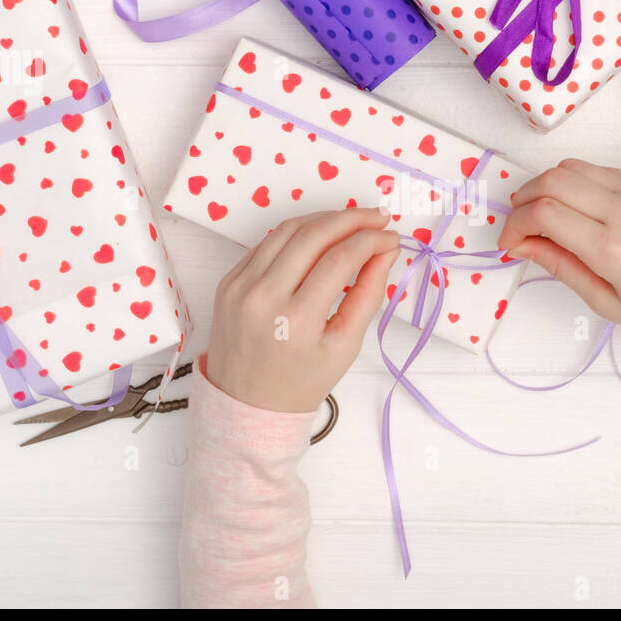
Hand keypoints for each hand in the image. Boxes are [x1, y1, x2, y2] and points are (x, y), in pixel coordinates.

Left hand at [206, 207, 399, 412]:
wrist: (247, 404)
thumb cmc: (301, 381)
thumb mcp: (345, 346)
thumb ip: (369, 295)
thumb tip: (386, 251)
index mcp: (296, 320)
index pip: (341, 259)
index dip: (371, 240)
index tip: (391, 236)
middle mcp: (263, 297)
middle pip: (313, 235)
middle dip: (351, 218)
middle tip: (378, 217)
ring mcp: (240, 286)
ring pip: (287, 230)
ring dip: (324, 219)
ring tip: (352, 221)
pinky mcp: (229, 281)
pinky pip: (266, 243)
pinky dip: (296, 233)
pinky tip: (319, 235)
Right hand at [497, 159, 620, 346]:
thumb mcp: (609, 303)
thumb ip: (562, 267)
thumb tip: (524, 246)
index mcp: (613, 247)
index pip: (543, 213)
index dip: (515, 225)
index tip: (510, 243)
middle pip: (552, 179)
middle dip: (524, 199)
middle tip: (520, 225)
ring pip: (573, 167)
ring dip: (547, 186)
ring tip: (543, 215)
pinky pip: (601, 170)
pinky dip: (577, 183)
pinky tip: (578, 209)